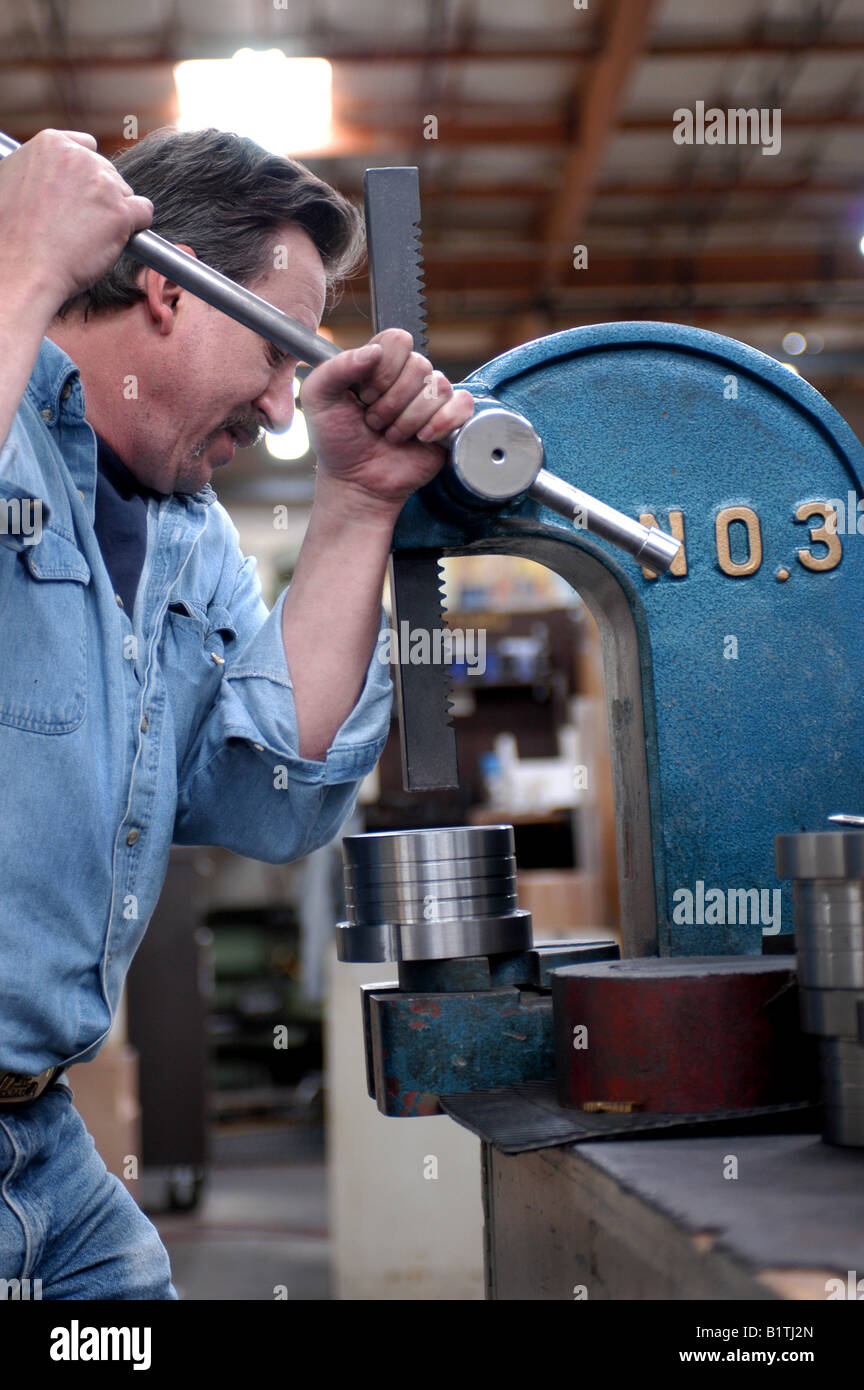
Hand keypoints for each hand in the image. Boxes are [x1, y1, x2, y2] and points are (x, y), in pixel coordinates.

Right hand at [0, 129, 153, 314]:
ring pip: (125, 193)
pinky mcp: (121, 212)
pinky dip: (137, 225)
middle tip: (81, 222)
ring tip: (88, 236)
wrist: (23, 267)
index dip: (86, 174)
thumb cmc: (13, 234)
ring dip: (115, 212)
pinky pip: (145, 212)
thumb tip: (51, 178)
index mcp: (51, 144)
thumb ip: (41, 171)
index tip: (81, 192)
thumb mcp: (14, 181)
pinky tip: (118, 237)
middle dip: (100, 195)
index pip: (86, 147)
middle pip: (108, 172)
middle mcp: (79, 157)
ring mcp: (103, 184)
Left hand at [299, 328, 474, 514]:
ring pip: (439, 387)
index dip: (383, 369)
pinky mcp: (449, 421)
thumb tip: (374, 352)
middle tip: (374, 422)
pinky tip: (422, 438)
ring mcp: (430, 398)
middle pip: (420, 365)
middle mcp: (407, 376)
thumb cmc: (337, 440)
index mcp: (379, 362)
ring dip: (409, 419)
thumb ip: (335, 368)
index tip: (364, 395)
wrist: (356, 481)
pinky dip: (442, 422)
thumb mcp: (318, 398)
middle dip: (392, 401)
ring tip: (392, 435)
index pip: (397, 340)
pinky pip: (462, 405)